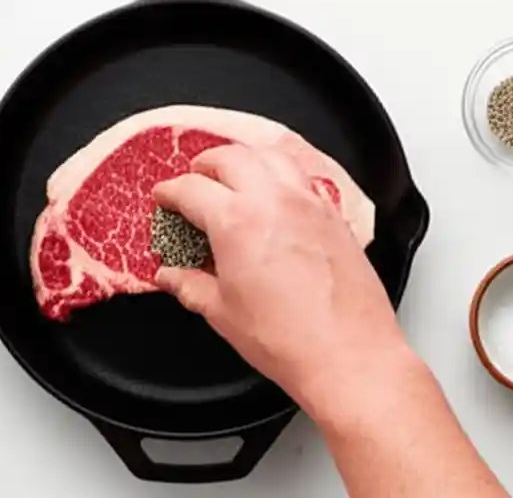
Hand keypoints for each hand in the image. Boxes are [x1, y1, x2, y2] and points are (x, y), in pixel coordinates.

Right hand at [153, 144, 414, 417]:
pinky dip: (281, 175)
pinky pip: (303, 177)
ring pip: (271, 156)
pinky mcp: (334, 215)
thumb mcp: (222, 313)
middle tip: (195, 180)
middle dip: (205, 164)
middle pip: (231, 157)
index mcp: (236, 221)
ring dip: (246, 159)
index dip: (170, 191)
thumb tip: (171, 277)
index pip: (191, 188)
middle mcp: (273, 201)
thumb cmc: (288, 340)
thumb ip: (190, 286)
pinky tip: (276, 194)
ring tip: (235, 176)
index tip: (165, 198)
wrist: (348, 355)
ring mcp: (308, 203)